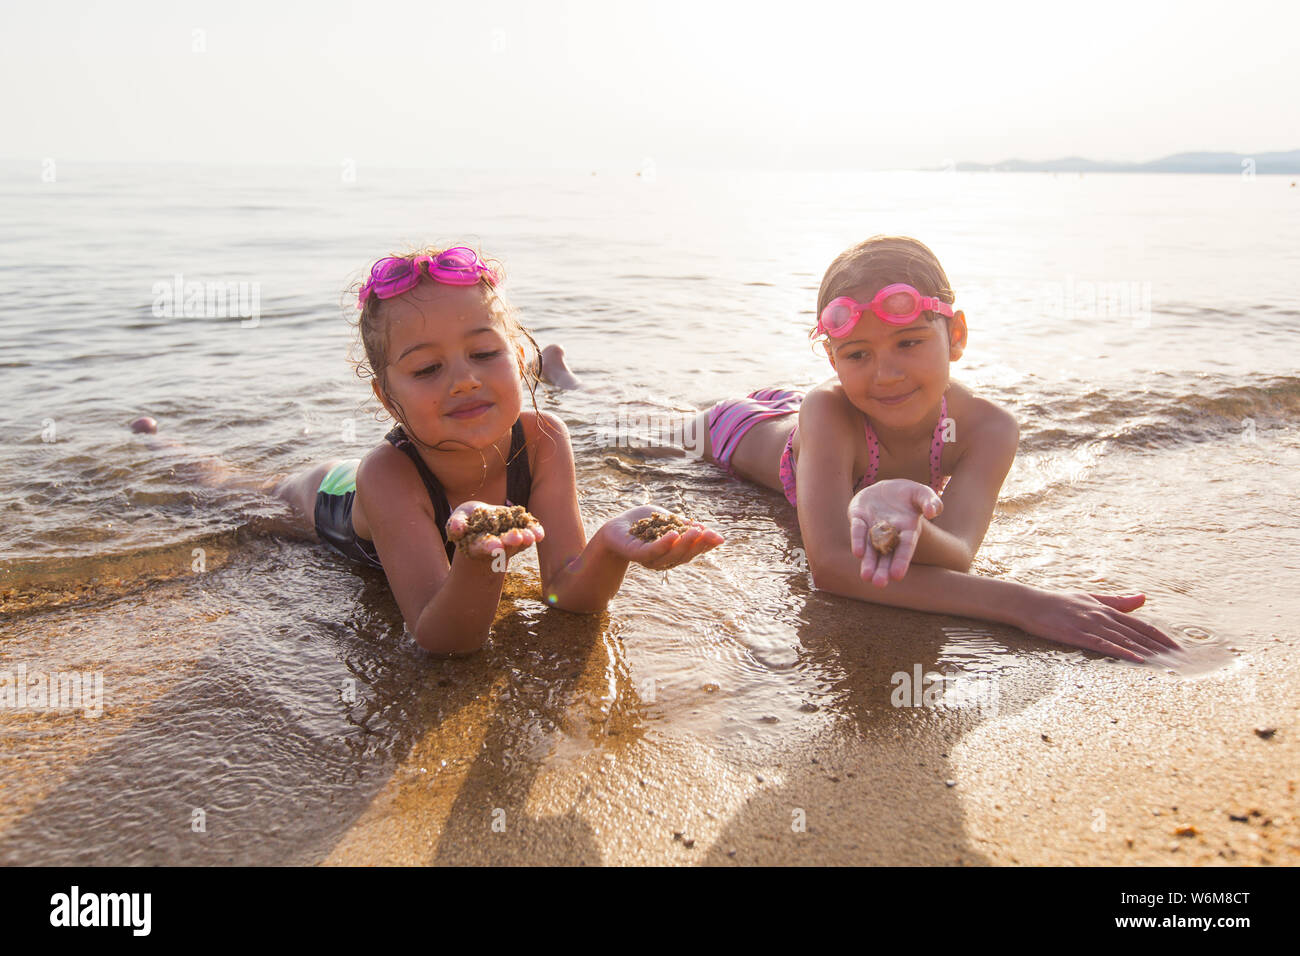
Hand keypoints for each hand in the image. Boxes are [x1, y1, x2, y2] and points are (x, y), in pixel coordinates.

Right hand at [445, 501, 543, 563]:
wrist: (481, 518)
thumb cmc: (467, 519)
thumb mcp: (458, 519)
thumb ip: (456, 524)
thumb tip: (457, 529)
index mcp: (477, 545)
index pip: (483, 546)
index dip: (490, 546)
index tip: (497, 546)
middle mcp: (495, 546)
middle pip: (503, 545)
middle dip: (509, 541)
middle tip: (516, 538)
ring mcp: (510, 540)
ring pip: (518, 541)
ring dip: (525, 539)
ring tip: (530, 537)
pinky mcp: (520, 531)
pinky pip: (529, 533)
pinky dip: (534, 533)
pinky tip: (539, 534)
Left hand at [601, 505, 724, 570]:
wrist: (614, 527)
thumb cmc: (642, 523)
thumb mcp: (666, 520)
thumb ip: (683, 526)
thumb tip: (708, 530)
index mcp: (673, 554)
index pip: (693, 551)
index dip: (706, 545)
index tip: (719, 538)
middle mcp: (663, 560)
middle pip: (684, 555)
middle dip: (699, 544)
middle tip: (710, 533)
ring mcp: (650, 560)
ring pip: (671, 555)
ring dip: (685, 543)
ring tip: (696, 531)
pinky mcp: (636, 555)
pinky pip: (652, 551)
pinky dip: (664, 544)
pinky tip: (673, 534)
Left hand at [849, 479, 942, 586]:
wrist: (886, 487)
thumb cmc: (909, 495)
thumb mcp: (923, 494)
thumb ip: (930, 502)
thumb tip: (933, 512)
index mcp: (907, 530)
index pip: (905, 547)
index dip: (901, 560)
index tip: (897, 575)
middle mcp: (889, 534)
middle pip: (886, 554)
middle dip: (882, 569)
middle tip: (879, 584)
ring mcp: (872, 527)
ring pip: (870, 547)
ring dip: (868, 562)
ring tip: (866, 577)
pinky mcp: (858, 518)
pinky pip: (857, 530)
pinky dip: (857, 540)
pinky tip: (858, 553)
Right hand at [1019, 591, 1181, 662]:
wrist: (1030, 603)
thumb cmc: (1058, 601)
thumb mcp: (1089, 598)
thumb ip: (1117, 600)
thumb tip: (1143, 597)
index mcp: (1106, 609)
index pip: (1140, 624)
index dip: (1160, 636)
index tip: (1177, 648)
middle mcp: (1102, 616)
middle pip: (1137, 633)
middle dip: (1160, 647)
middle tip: (1179, 660)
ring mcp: (1090, 625)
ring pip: (1124, 640)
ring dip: (1146, 651)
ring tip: (1165, 663)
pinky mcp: (1077, 635)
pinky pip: (1104, 645)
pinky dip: (1122, 651)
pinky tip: (1136, 659)